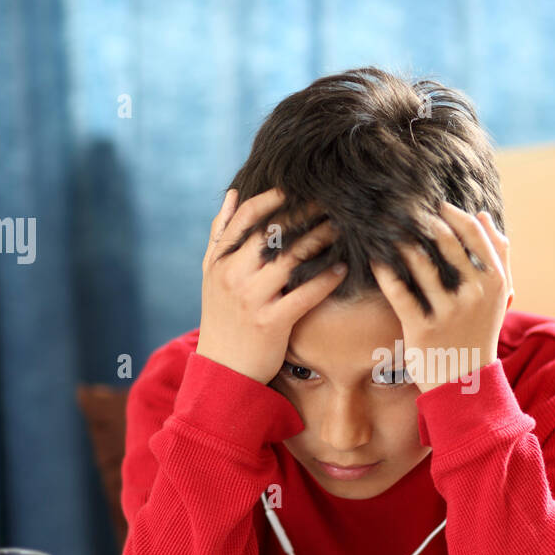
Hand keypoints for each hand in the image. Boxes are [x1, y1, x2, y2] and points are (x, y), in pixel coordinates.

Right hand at [195, 188, 346, 384]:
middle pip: (271, 235)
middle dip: (302, 215)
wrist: (222, 368)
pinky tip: (343, 268)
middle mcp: (233, 276)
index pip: (245, 219)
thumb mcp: (211, 274)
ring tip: (341, 228)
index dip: (271, 199)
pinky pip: (304, 295)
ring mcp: (251, 299)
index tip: (296, 186)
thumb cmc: (221, 316)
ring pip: (290, 260)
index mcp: (220, 261)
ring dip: (319, 240)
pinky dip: (325, 279)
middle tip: (331, 201)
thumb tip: (232, 194)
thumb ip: (221, 234)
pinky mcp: (271, 323)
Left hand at [369, 200, 513, 393]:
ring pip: (420, 264)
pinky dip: (385, 273)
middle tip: (404, 210)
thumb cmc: (478, 331)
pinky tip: (375, 260)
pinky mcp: (422, 329)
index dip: (452, 213)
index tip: (436, 204)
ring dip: (401, 242)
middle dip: (423, 221)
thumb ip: (497, 256)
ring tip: (388, 229)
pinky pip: (399, 293)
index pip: (473, 234)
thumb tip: (484, 216)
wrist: (465, 382)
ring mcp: (448, 312)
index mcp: (494, 282)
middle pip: (446, 242)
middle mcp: (474, 294)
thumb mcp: (498, 296)